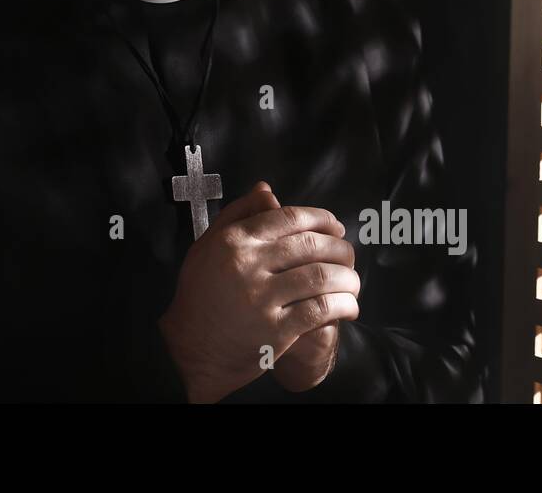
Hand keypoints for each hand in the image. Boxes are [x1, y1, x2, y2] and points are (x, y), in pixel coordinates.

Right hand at [157, 181, 357, 402]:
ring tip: (352, 282)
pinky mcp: (276, 330)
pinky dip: (342, 305)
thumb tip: (267, 190)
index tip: (335, 226)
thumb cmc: (199, 295)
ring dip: (347, 278)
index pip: (288, 218)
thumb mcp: (207, 246)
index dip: (320, 219)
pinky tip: (348, 306)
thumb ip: (237, 214)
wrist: (189, 350)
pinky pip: (320, 310)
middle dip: (340, 248)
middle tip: (349, 255)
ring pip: (322, 277)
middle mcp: (248, 265)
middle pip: (311, 245)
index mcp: (233, 241)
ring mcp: (262, 298)